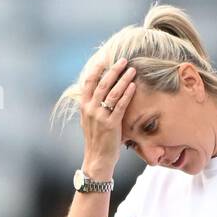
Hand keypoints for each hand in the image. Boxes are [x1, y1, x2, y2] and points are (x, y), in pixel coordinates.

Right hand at [80, 56, 136, 175]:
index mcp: (83, 105)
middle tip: (124, 60)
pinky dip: (127, 94)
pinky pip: (120, 106)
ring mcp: (100, 116)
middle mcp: (90, 108)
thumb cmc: (97, 139)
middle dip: (114, 70)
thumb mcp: (90, 119)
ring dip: (123, 79)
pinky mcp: (111, 124)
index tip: (105, 58)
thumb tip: (99, 92)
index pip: (88, 81)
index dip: (97, 69)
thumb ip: (93, 105)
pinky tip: (133, 86)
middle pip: (102, 83)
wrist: (97, 159)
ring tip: (132, 70)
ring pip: (112, 92)